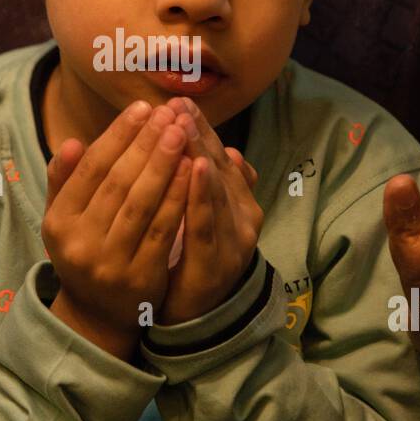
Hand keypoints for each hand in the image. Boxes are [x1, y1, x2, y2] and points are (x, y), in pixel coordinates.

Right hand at [43, 101, 191, 359]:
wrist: (98, 315)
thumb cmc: (85, 250)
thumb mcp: (65, 219)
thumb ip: (66, 181)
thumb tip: (74, 142)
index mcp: (58, 222)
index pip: (91, 169)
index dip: (118, 135)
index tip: (141, 108)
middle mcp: (79, 243)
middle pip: (118, 183)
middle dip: (146, 144)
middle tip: (168, 114)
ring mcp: (109, 263)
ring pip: (141, 204)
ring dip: (164, 165)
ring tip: (182, 133)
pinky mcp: (140, 279)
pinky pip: (162, 231)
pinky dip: (178, 198)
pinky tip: (192, 171)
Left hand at [157, 98, 263, 324]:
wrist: (197, 319)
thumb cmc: (194, 259)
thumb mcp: (203, 218)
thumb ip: (214, 186)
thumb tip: (231, 151)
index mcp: (237, 202)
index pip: (216, 156)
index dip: (199, 128)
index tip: (176, 100)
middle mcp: (243, 217)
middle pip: (217, 167)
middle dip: (196, 133)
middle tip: (176, 104)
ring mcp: (233, 241)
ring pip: (215, 189)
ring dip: (200, 153)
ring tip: (185, 125)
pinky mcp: (217, 263)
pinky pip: (206, 223)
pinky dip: (201, 194)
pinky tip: (194, 167)